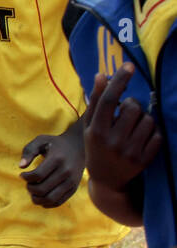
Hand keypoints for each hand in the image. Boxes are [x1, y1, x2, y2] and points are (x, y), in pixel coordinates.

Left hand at [20, 129, 84, 207]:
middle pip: (42, 189)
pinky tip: (39, 195)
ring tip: (32, 190)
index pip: (38, 175)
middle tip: (27, 183)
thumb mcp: (41, 140)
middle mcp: (66, 172)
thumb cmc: (55, 143)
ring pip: (50, 199)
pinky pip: (58, 202)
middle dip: (29, 188)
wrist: (78, 147)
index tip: (22, 175)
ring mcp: (71, 182)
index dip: (25, 177)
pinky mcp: (73, 189)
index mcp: (57, 159)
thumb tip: (21, 167)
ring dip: (36, 198)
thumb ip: (29, 151)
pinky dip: (45, 203)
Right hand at [83, 64, 162, 192]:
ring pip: (148, 120)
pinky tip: (142, 137)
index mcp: (96, 131)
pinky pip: (157, 135)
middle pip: (132, 107)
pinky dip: (152, 132)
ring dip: (143, 119)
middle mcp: (112, 141)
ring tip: (134, 126)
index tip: (129, 66)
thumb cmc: (96, 148)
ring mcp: (129, 152)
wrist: (106, 181)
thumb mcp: (89, 126)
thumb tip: (101, 75)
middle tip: (127, 111)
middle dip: (132, 105)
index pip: (109, 100)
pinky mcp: (144, 160)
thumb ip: (96, 101)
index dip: (119, 81)